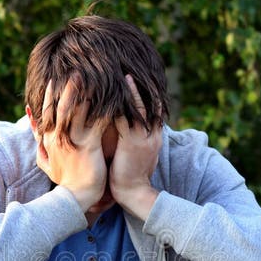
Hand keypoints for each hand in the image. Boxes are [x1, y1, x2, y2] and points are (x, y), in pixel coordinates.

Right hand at [31, 80, 108, 212]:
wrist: (75, 197)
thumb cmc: (64, 179)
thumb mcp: (44, 160)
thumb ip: (37, 139)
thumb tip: (30, 118)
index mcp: (49, 139)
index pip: (47, 112)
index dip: (51, 95)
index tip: (55, 78)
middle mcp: (58, 137)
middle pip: (60, 107)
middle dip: (66, 88)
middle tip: (73, 70)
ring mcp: (72, 141)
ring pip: (75, 111)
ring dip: (81, 93)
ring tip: (88, 77)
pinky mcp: (87, 147)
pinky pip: (95, 124)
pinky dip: (101, 110)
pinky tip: (109, 99)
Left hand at [109, 75, 160, 219]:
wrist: (134, 194)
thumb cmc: (131, 175)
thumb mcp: (138, 152)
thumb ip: (137, 136)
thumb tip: (133, 123)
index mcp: (155, 134)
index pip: (154, 106)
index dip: (147, 90)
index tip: (138, 75)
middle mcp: (152, 132)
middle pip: (150, 100)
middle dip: (140, 84)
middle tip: (130, 65)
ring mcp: (144, 137)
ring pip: (138, 105)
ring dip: (128, 88)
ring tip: (120, 71)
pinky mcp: (132, 143)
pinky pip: (124, 117)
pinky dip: (115, 104)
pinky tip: (105, 93)